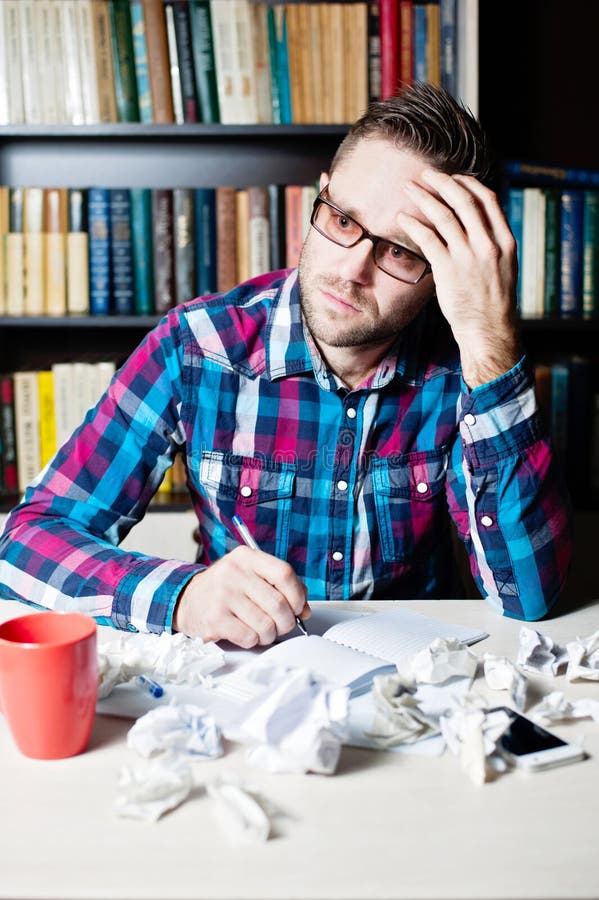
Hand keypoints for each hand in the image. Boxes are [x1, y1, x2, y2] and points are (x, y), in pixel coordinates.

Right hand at [172, 546, 309, 647]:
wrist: (188, 600)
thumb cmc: (226, 589)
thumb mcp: (250, 575)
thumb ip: (279, 586)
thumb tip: (304, 609)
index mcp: (246, 557)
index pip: (284, 573)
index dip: (298, 594)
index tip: (299, 607)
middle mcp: (234, 573)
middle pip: (278, 603)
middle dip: (287, 621)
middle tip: (283, 625)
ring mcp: (223, 595)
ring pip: (266, 624)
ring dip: (270, 634)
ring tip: (263, 631)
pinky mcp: (215, 619)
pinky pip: (249, 637)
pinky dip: (254, 640)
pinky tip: (246, 633)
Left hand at [399, 169, 520, 387]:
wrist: (488, 330)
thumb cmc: (492, 301)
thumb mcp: (502, 266)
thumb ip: (490, 242)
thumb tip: (473, 223)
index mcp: (505, 240)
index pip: (487, 199)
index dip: (468, 183)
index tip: (453, 177)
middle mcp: (488, 244)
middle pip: (464, 200)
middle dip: (443, 182)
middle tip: (425, 175)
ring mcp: (468, 256)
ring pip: (444, 215)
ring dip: (424, 198)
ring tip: (409, 190)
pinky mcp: (448, 269)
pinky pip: (428, 238)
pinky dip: (414, 224)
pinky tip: (403, 218)